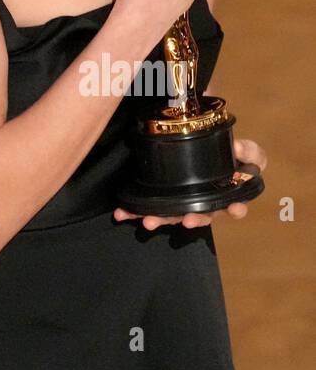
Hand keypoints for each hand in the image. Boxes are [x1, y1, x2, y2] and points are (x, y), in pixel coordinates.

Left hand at [113, 137, 267, 229]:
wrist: (205, 152)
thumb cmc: (231, 157)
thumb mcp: (246, 152)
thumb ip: (247, 151)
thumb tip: (237, 147)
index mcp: (228, 195)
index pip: (236, 204)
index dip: (236, 208)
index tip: (234, 208)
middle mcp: (207, 204)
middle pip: (202, 216)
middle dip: (194, 219)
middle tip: (188, 221)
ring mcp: (185, 204)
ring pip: (174, 216)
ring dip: (162, 219)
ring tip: (149, 221)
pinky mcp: (165, 200)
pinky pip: (152, 208)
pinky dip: (136, 212)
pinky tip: (122, 214)